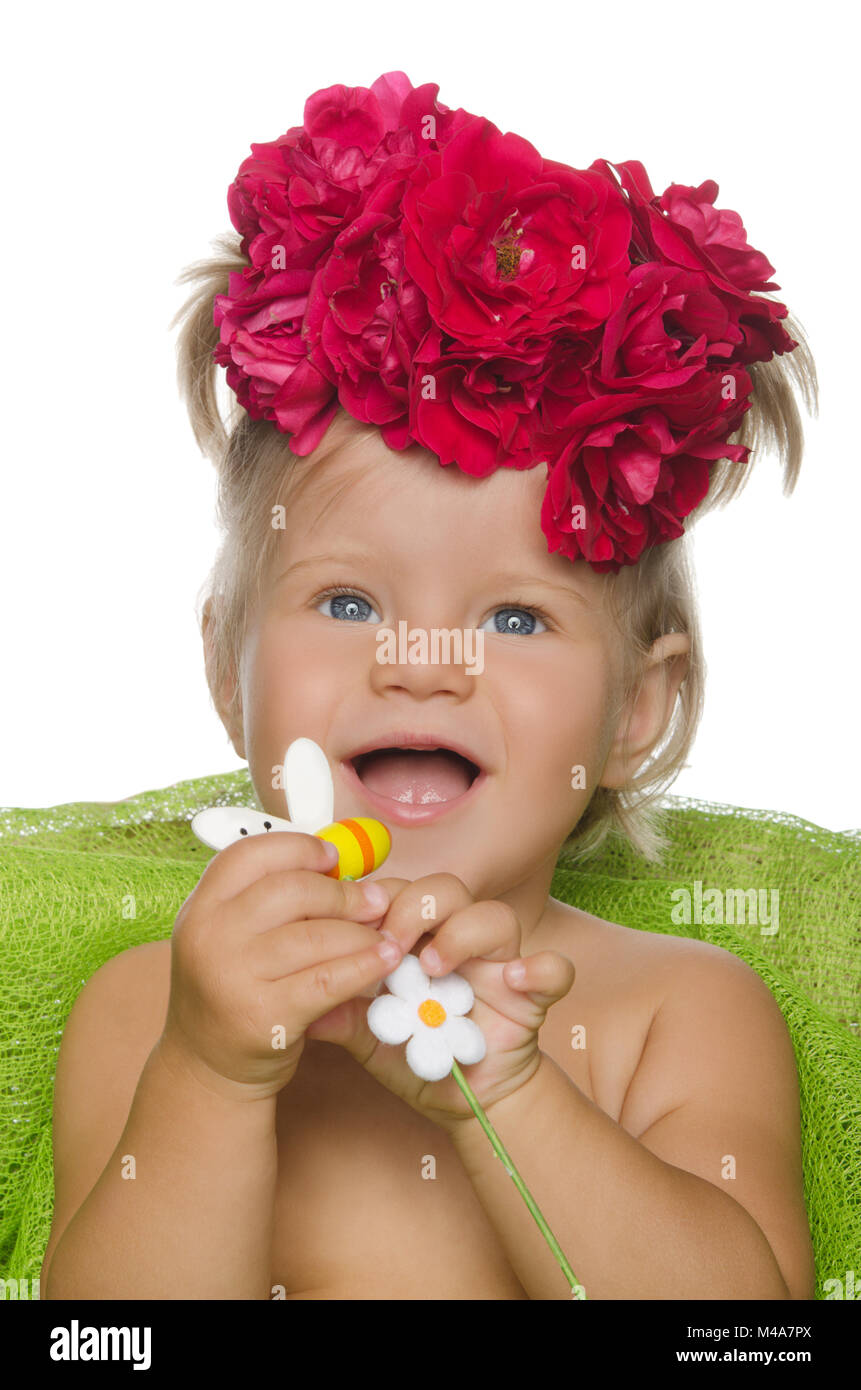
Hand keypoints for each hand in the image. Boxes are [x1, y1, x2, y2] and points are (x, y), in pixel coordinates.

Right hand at [161, 832, 398, 1101]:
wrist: (208, 1067)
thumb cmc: (235, 989)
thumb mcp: (231, 936)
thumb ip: (268, 901)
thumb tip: (342, 866)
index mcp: (201, 907)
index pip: (249, 854)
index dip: (299, 848)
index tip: (334, 858)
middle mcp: (209, 936)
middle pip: (290, 889)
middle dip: (343, 893)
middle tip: (376, 901)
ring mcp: (232, 976)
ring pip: (315, 935)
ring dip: (361, 932)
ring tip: (385, 934)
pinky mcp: (264, 1015)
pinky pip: (328, 979)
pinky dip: (364, 966)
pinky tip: (384, 960)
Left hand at [304, 873, 575, 1132]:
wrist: (466, 1101)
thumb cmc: (417, 1056)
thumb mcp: (369, 1039)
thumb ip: (339, 1015)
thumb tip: (298, 1004)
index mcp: (417, 940)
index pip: (398, 893)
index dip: (376, 902)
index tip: (352, 928)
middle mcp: (459, 941)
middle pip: (448, 889)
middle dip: (417, 906)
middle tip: (392, 941)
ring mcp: (499, 964)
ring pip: (496, 916)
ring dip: (464, 933)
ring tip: (435, 968)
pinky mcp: (533, 995)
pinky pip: (553, 968)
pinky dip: (540, 969)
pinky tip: (515, 981)